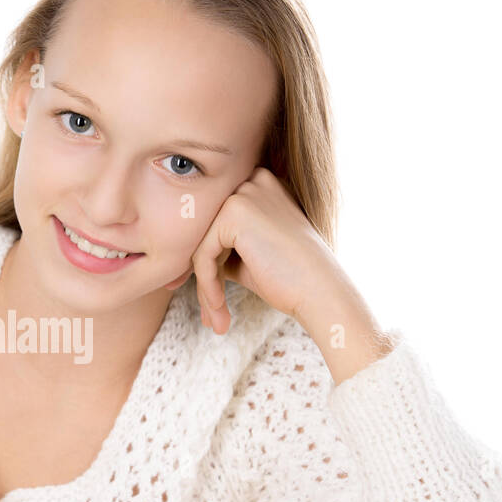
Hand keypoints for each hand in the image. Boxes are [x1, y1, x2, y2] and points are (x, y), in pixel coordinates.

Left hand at [180, 166, 351, 334]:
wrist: (321, 291)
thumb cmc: (289, 278)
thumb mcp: (248, 255)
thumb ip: (219, 247)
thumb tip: (180, 258)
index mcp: (260, 185)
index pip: (217, 226)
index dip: (208, 265)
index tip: (209, 301)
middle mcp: (252, 180)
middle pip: (207, 235)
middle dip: (205, 279)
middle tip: (211, 317)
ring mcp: (244, 193)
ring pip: (202, 246)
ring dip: (206, 288)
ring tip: (217, 320)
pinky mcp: (234, 213)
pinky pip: (203, 255)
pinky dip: (208, 285)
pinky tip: (221, 307)